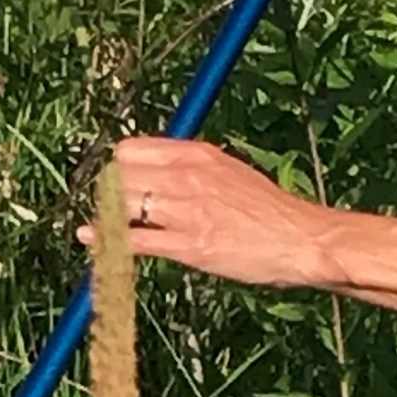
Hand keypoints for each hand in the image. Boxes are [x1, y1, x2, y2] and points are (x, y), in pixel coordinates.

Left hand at [82, 138, 332, 288]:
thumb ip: (195, 168)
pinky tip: (94, 244)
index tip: (113, 182)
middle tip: (104, 210)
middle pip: (119, 177)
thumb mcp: (230, 172)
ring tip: (94, 229)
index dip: (116, 167)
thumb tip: (163, 170)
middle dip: (105, 195)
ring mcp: (186, 213)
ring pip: (122, 207)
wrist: (302, 239)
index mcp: (197, 155)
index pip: (131, 150)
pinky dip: (110, 244)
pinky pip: (135, 242)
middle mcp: (187, 178)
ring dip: (103, 219)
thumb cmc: (270, 211)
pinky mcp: (189, 246)